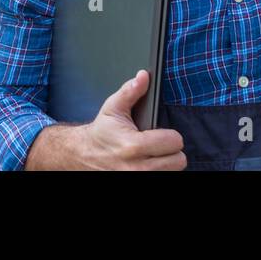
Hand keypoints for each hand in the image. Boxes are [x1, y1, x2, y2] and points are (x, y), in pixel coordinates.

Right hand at [30, 69, 186, 169]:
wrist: (82, 155)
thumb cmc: (101, 132)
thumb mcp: (112, 108)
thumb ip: (130, 91)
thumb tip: (144, 76)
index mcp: (133, 145)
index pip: (174, 142)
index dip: (171, 135)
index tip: (162, 134)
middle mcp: (136, 168)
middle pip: (178, 161)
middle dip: (171, 151)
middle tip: (159, 145)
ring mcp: (135, 179)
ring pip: (172, 172)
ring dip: (166, 164)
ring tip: (154, 155)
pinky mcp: (134, 184)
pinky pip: (161, 179)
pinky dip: (158, 171)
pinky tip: (149, 164)